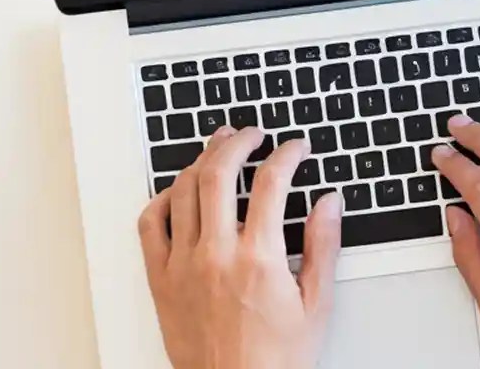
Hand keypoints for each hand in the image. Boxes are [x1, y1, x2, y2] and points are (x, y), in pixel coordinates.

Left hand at [137, 126, 341, 368]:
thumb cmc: (276, 360)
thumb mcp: (316, 305)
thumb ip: (323, 247)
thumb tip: (329, 203)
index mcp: (259, 259)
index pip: (271, 182)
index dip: (286, 154)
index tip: (295, 148)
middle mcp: (216, 255)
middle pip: (219, 173)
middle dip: (238, 141)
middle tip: (253, 133)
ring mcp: (182, 265)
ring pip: (183, 190)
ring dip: (201, 160)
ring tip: (218, 147)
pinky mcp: (160, 279)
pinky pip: (150, 225)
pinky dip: (163, 199)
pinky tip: (179, 191)